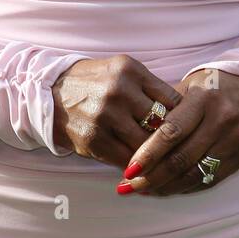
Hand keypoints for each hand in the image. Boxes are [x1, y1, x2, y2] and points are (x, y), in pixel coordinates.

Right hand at [51, 55, 183, 167]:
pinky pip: (125, 159)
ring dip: (154, 157)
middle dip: (171, 141)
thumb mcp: (122, 71)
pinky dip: (135, 165)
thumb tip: (185, 113)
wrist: (50, 91)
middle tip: (181, 151)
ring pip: (146, 146)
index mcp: (130, 70)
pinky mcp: (94, 139)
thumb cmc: (95, 82)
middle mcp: (118, 91)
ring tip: (162, 162)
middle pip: (162, 125)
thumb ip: (150, 87)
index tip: (188, 129)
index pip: (172, 99)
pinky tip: (140, 167)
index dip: (183, 117)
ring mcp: (105, 116)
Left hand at [116, 68, 238, 196]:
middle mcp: (223, 119)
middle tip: (129, 186)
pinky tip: (165, 189)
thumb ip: (160, 115)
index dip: (148, 154)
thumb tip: (126, 143)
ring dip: (164, 187)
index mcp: (204, 99)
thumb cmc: (203, 92)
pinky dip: (183, 188)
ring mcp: (235, 140)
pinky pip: (207, 181)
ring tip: (142, 190)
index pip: (172, 132)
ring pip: (194, 174)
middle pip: (182, 158)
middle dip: (152, 176)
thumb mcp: (182, 92)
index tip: (128, 169)